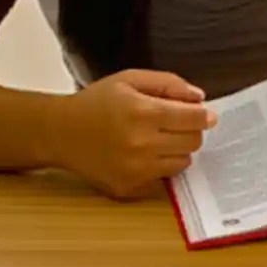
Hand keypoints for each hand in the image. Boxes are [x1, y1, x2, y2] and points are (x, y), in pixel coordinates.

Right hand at [44, 69, 216, 198]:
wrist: (60, 132)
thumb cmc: (96, 102)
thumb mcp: (128, 80)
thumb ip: (168, 83)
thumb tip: (199, 98)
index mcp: (142, 112)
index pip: (194, 118)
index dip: (203, 116)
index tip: (206, 115)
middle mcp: (141, 143)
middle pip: (193, 141)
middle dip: (191, 130)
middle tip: (177, 124)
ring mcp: (136, 169)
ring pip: (183, 162)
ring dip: (178, 149)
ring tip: (158, 138)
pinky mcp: (131, 186)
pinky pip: (165, 178)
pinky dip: (161, 165)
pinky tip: (143, 154)